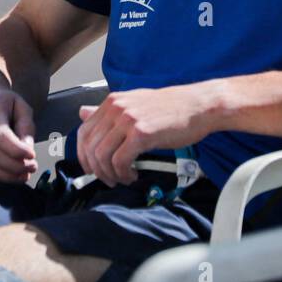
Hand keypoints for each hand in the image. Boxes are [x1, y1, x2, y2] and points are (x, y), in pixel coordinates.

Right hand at [0, 83, 37, 184]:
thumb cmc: (3, 104)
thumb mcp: (22, 108)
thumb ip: (27, 129)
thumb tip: (27, 153)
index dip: (17, 151)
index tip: (32, 157)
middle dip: (14, 167)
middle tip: (30, 169)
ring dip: (3, 176)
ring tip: (20, 175)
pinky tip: (1, 176)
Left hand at [77, 85, 211, 185]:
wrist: (199, 106)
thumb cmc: (172, 108)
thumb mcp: (135, 104)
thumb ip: (108, 112)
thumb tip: (82, 113)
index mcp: (113, 102)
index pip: (83, 132)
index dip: (83, 155)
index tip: (91, 168)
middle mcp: (116, 109)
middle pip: (90, 146)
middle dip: (96, 169)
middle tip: (107, 179)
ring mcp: (128, 120)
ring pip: (102, 156)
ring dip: (109, 174)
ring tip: (122, 178)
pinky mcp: (141, 134)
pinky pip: (120, 161)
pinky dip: (123, 174)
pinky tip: (132, 175)